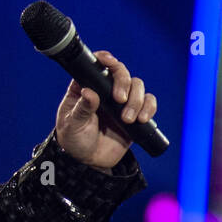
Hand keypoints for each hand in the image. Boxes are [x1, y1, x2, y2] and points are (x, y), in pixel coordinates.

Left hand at [53, 51, 156, 170]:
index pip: (98, 66)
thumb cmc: (74, 140)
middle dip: (124, 82)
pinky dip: (149, 107)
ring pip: (138, 86)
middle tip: (119, 99)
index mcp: (86, 86)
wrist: (88, 162)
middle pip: (122, 72)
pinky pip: (148, 103)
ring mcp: (121, 101)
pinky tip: (142, 119)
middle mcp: (105, 90)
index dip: (106, 59)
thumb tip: (89, 93)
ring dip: (136, 99)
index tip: (109, 62)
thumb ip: (81, 109)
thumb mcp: (72, 125)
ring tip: (128, 119)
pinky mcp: (135, 114)